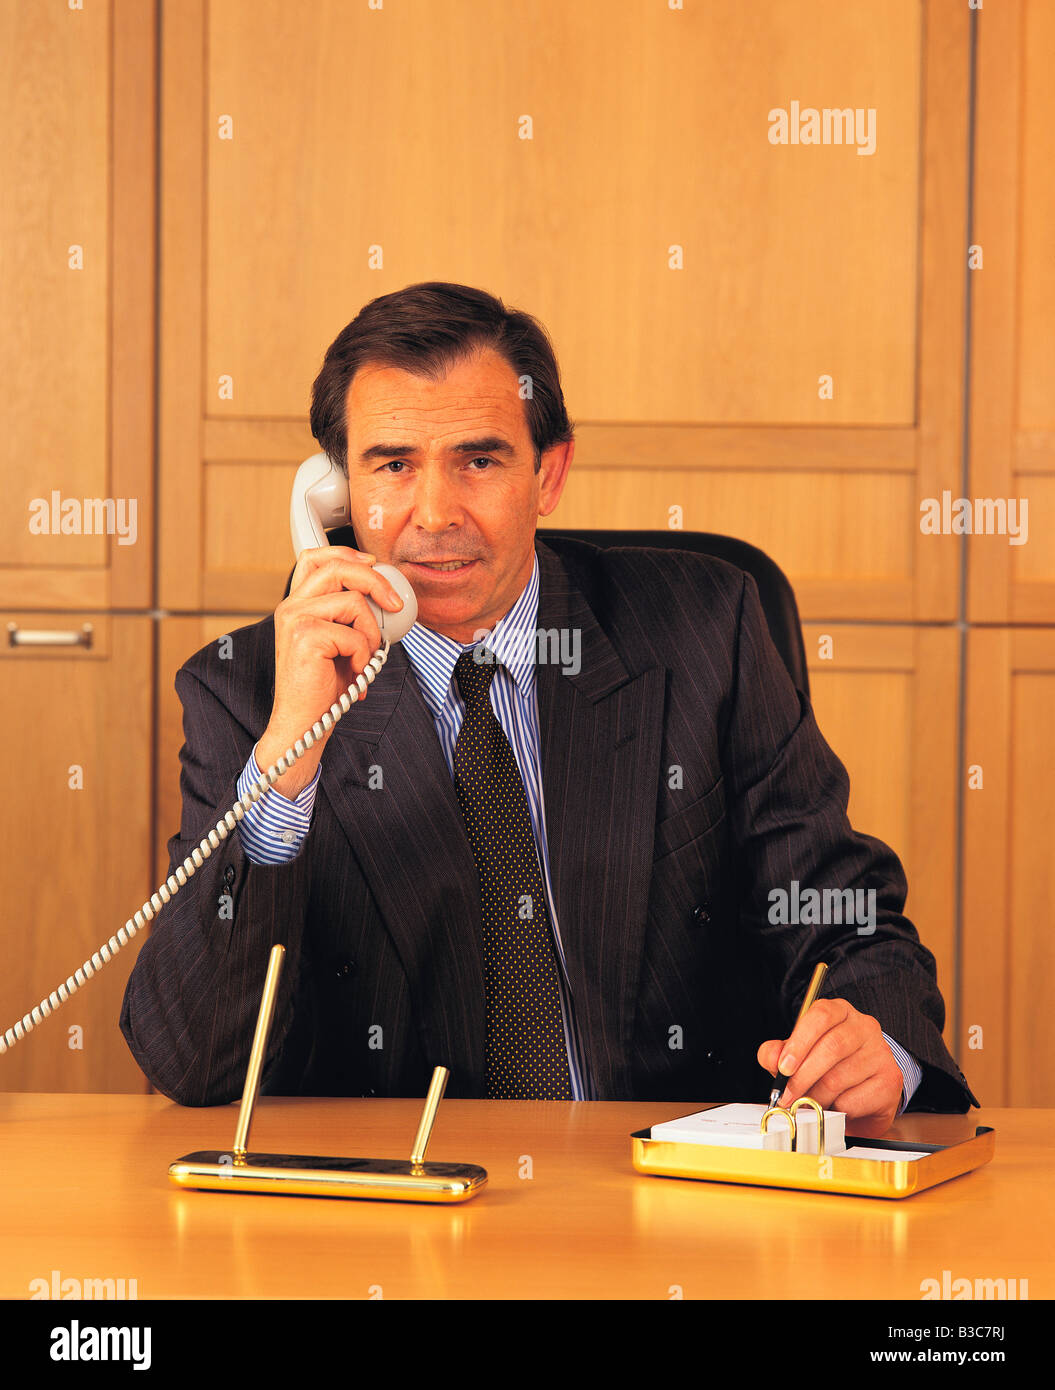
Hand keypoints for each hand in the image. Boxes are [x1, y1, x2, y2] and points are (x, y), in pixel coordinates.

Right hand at [256, 546, 404, 796]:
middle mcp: (291, 606)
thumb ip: (349, 614)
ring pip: (353, 601)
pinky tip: (354, 673)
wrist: (305, 722)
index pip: (316, 557)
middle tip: (394, 604)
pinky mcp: (306, 636)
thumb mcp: (338, 641)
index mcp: (296, 603)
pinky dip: (363, 656)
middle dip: (375, 582)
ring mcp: (295, 618)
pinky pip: (354, 634)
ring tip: (364, 659)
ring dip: (370, 633)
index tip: (373, 564)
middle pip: (339, 567)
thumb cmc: (322, 686)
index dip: (347, 553)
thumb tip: (385, 596)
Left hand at [757, 997, 903, 1137]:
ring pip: (840, 1076)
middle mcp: (864, 1026)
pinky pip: (855, 1098)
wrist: (864, 1095)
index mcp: (840, 1011)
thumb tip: (771, 1057)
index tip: (783, 1068)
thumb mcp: (797, 1056)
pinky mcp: (890, 1079)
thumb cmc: (827, 1070)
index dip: (800, 1042)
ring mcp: (881, 1052)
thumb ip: (777, 1053)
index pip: (822, 1015)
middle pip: (832, 1047)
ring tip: (808, 1104)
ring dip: (817, 1096)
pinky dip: (837, 1108)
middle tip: (787, 1096)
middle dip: (803, 1076)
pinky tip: (834, 1107)